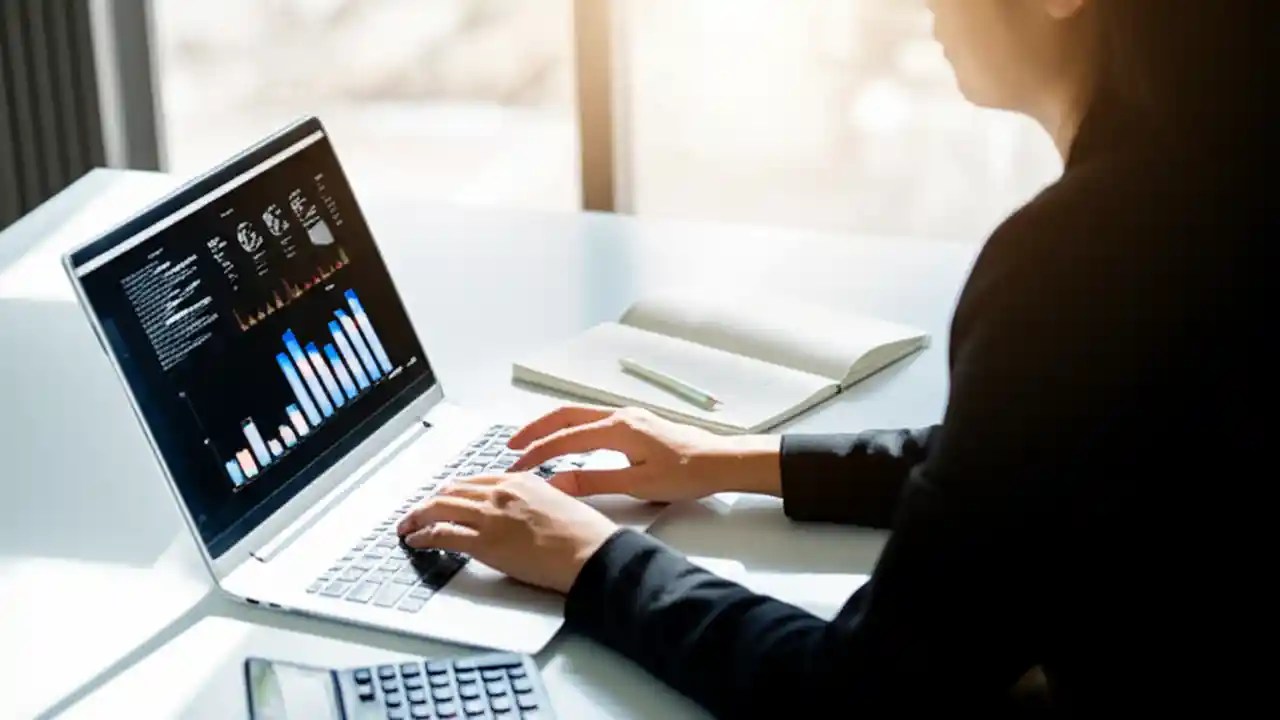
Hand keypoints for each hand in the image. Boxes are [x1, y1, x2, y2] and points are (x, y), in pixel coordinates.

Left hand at [396, 474, 618, 593]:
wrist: (591, 553)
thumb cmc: (584, 535)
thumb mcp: (558, 502)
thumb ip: (533, 502)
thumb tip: (521, 514)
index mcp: (520, 480)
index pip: (475, 480)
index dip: (454, 491)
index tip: (445, 498)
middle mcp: (501, 492)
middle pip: (452, 491)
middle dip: (430, 501)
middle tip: (419, 511)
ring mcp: (490, 516)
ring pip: (439, 508)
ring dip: (418, 517)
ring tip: (408, 526)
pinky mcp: (484, 542)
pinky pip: (442, 534)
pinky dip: (423, 536)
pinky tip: (416, 541)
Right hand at [506, 405, 781, 500]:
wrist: (720, 461)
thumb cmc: (685, 474)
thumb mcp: (636, 485)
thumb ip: (593, 482)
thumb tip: (555, 482)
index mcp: (617, 428)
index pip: (565, 438)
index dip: (537, 452)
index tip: (517, 465)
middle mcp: (619, 415)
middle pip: (565, 415)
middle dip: (536, 429)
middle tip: (512, 445)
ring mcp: (628, 416)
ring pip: (579, 415)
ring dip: (553, 427)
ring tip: (532, 442)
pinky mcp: (636, 422)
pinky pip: (593, 420)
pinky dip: (572, 429)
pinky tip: (568, 443)